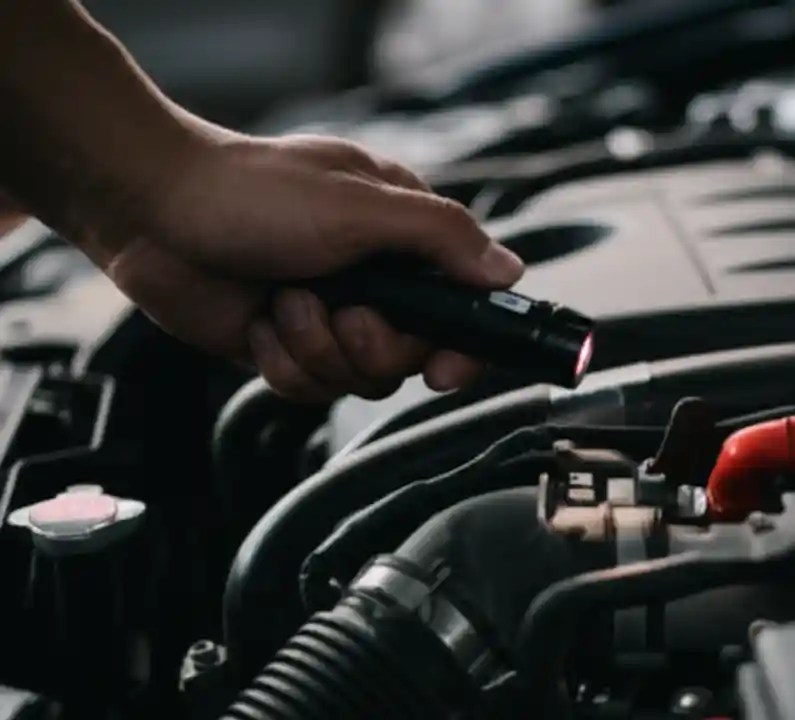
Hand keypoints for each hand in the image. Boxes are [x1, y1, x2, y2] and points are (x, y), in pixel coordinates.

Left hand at [100, 132, 523, 402]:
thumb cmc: (256, 194)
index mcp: (407, 239)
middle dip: (371, 345)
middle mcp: (378, 281)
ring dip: (318, 349)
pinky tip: (259, 324)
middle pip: (413, 357)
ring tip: (284, 303)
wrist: (153, 213)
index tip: (443, 370)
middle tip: (340, 311)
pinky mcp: (290, 346)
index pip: (467, 306)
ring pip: (362, 380)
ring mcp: (333, 316)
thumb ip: (440, 237)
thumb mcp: (361, 206)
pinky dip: (283, 362)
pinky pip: (311, 389)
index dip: (464, 347)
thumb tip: (509, 272)